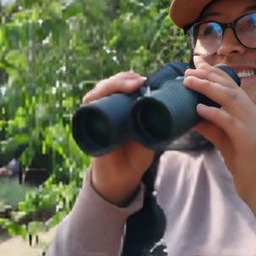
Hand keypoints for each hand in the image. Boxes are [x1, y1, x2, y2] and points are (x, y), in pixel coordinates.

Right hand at [82, 72, 155, 205]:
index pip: (120, 84)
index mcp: (119, 107)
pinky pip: (86, 108)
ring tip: (129, 86)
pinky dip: (91, 99)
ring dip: (110, 85)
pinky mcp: (86, 127)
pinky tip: (98, 94)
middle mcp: (105, 108)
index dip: (129, 79)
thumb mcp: (150, 132)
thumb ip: (155, 119)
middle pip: (108, 85)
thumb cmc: (137, 153)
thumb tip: (170, 103)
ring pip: (97, 92)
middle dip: (122, 80)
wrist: (124, 177)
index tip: (144, 80)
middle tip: (138, 82)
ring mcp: (95, 116)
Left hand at [183, 62, 255, 203]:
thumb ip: (210, 125)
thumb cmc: (245, 162)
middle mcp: (253, 113)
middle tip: (188, 72)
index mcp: (249, 111)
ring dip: (208, 88)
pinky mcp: (248, 139)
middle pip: (230, 87)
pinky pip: (229, 121)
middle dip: (208, 76)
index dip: (214, 73)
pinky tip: (198, 108)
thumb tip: (190, 114)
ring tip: (189, 83)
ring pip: (230, 98)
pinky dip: (213, 113)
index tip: (197, 65)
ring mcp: (252, 124)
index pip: (232, 85)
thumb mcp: (224, 139)